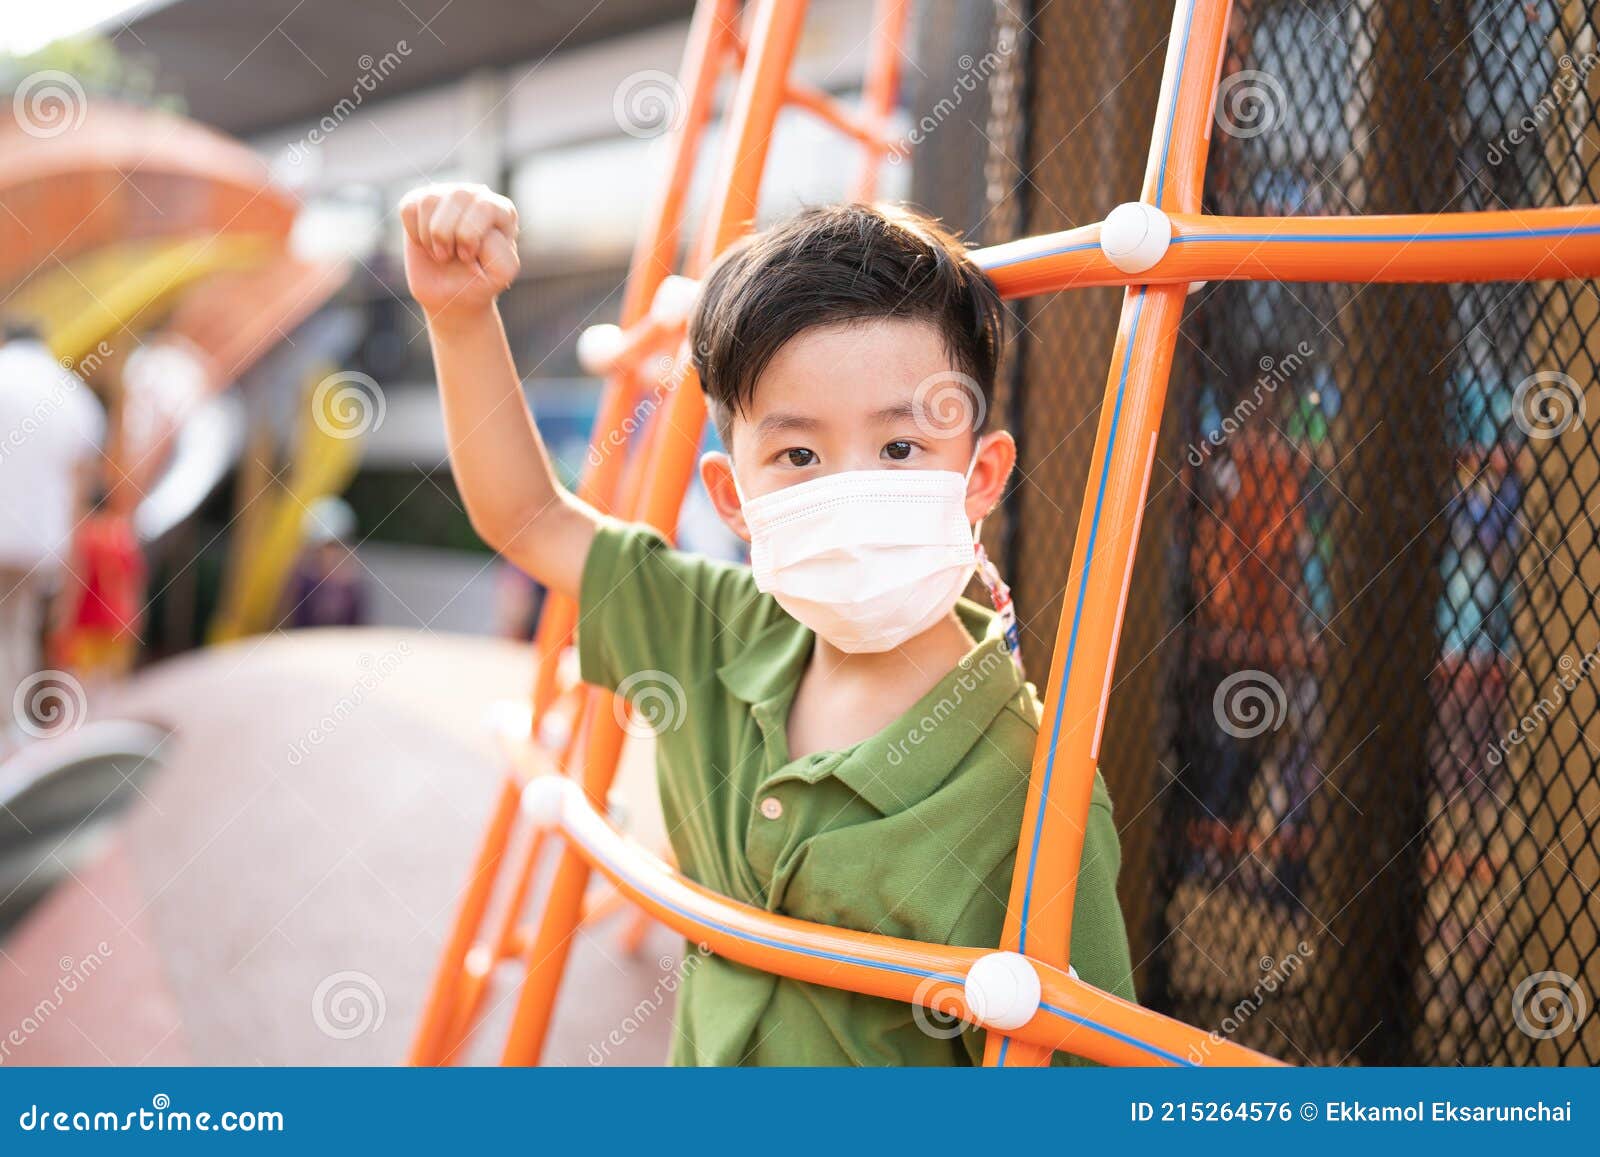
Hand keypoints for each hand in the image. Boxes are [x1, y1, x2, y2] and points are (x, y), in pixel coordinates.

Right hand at [399, 182, 520, 318]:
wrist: (449, 295)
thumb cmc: (477, 282)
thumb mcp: (499, 274)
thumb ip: (500, 250)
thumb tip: (475, 228)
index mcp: (503, 210)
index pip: (484, 207)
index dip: (469, 236)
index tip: (467, 258)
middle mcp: (477, 195)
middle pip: (457, 196)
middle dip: (447, 235)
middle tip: (449, 256)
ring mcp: (448, 195)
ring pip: (430, 200)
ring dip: (429, 237)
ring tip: (440, 252)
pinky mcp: (421, 200)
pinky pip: (409, 208)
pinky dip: (414, 233)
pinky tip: (426, 243)